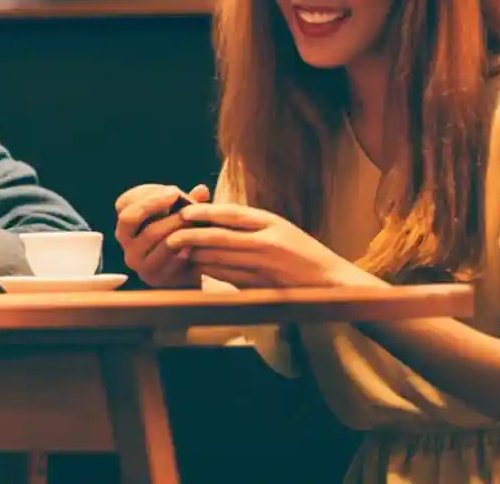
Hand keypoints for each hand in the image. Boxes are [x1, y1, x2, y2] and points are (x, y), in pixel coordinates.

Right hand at [114, 183, 209, 287]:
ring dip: (173, 223)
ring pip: (150, 234)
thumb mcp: (182, 215)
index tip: (174, 191)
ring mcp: (136, 260)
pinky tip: (194, 242)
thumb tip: (202, 189)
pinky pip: (165, 257)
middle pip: (129, 217)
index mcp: (126, 221)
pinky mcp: (152, 276)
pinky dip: (181, 247)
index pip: (124, 202)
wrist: (187, 271)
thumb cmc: (181, 234)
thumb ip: (190, 202)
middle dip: (155, 204)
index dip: (147, 193)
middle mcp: (125, 240)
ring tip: (192, 218)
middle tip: (180, 198)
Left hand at [168, 203, 378, 288]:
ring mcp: (262, 266)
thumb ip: (251, 224)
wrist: (328, 282)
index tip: (185, 212)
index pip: (231, 214)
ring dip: (196, 255)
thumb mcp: (280, 227)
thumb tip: (215, 217)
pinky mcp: (259, 286)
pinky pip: (227, 277)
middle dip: (192, 236)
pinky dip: (209, 272)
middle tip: (171, 235)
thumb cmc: (302, 252)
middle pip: (220, 238)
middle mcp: (266, 243)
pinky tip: (195, 268)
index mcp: (271, 223)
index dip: (205, 212)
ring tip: (177, 251)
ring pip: (220, 259)